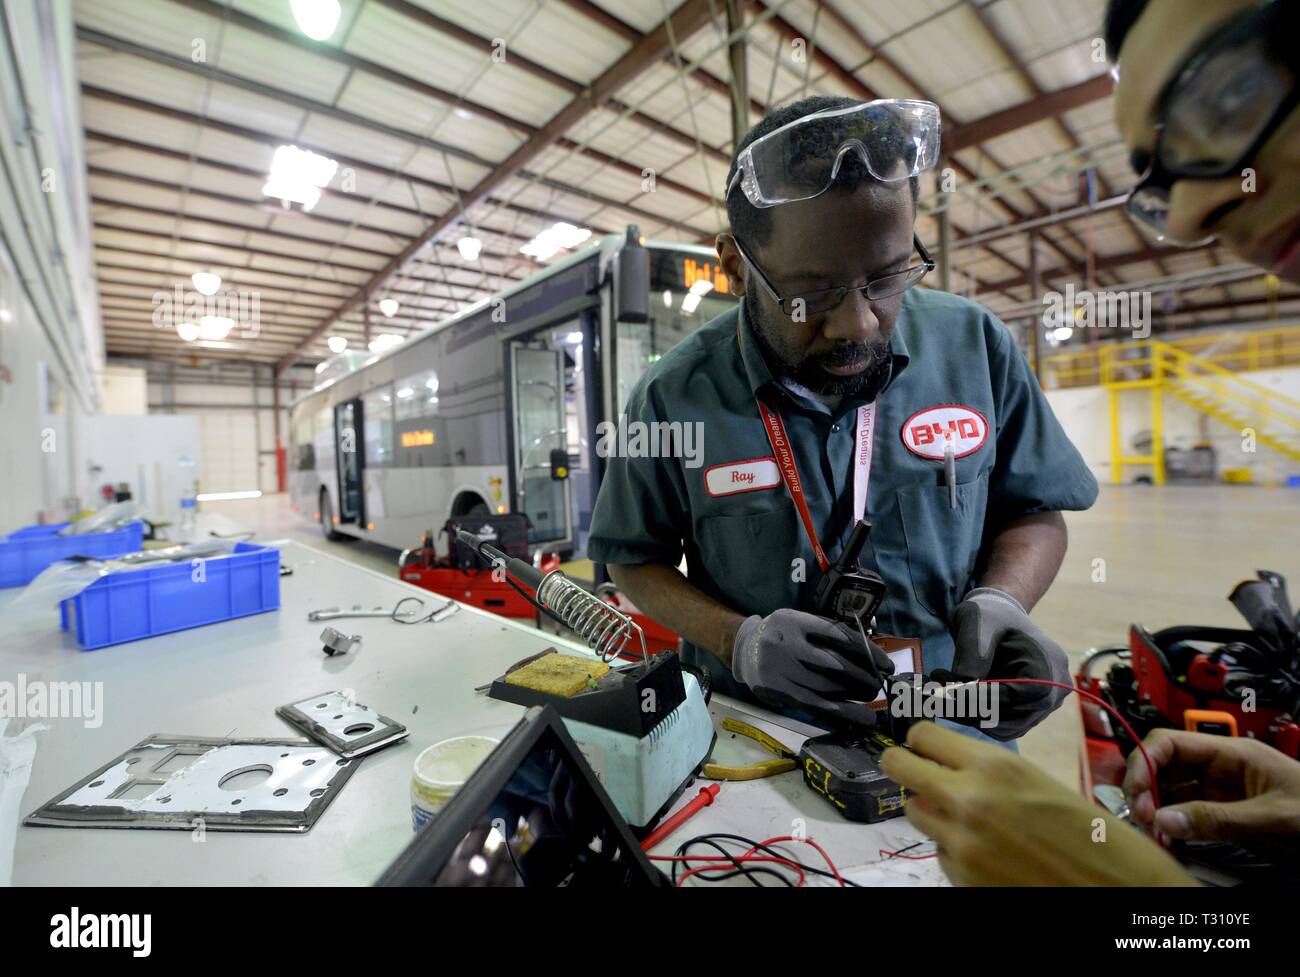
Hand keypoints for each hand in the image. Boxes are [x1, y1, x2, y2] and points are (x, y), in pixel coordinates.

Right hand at [731, 608, 893, 727]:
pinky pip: (817, 706)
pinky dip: (844, 713)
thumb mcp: (800, 623)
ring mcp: (780, 671)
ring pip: (827, 687)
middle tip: (879, 682)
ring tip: (872, 697)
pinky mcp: (780, 693)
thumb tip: (872, 657)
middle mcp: (785, 644)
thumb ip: (828, 634)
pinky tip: (863, 717)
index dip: (867, 651)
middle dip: (863, 676)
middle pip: (834, 663)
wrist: (745, 651)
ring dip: (855, 695)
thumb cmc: (783, 636)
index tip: (887, 664)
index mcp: (794, 621)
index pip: (838, 635)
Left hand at [880, 721, 1194, 885]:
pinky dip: (955, 849)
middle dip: (905, 765)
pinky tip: (989, 853)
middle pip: (898, 766)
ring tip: (969, 818)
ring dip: (932, 810)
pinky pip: (940, 852)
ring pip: (915, 811)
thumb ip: (991, 772)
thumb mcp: (1040, 783)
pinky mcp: (960, 877)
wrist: (1119, 890)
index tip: (922, 744)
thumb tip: (952, 763)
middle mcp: (968, 799)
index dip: (920, 739)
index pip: (922, 735)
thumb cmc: (1095, 838)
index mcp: (995, 766)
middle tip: (916, 770)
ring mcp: (960, 842)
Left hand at [933, 587, 1070, 739]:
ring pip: (1003, 727)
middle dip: (970, 708)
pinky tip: (950, 697)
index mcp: (1049, 662)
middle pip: (1014, 716)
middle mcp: (1053, 689)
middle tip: (933, 694)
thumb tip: (964, 685)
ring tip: (938, 690)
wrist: (996, 618)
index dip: (986, 698)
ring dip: (966, 715)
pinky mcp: (1023, 713)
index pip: (1023, 694)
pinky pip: (998, 726)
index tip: (950, 692)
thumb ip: (972, 651)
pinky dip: (971, 716)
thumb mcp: (977, 620)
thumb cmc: (989, 613)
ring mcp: (1040, 705)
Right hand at [1124, 729, 1299, 842]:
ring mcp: (1220, 791)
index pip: (1171, 742)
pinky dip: (1170, 825)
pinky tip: (1167, 838)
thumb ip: (1219, 819)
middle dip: (1144, 788)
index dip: (1145, 762)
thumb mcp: (1274, 816)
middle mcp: (1220, 767)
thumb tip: (1163, 821)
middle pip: (1164, 766)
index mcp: (1232, 753)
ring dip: (1154, 809)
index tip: (1136, 793)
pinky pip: (1186, 813)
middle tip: (1142, 819)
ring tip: (1152, 833)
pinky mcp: (1224, 813)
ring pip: (1170, 791)